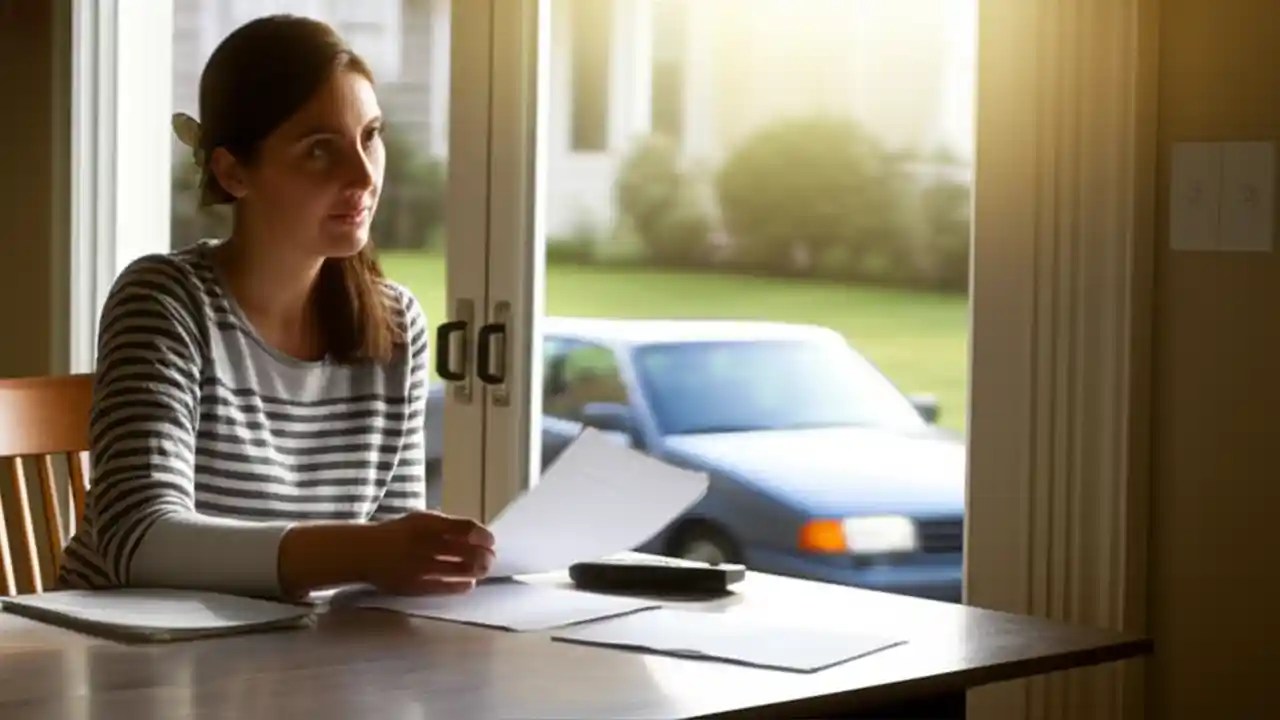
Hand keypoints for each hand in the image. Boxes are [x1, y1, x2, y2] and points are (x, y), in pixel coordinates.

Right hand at [363, 511, 495, 595]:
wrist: (363, 552)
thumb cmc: (396, 534)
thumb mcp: (419, 519)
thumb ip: (445, 525)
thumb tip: (474, 533)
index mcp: (427, 523)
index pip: (465, 528)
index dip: (483, 535)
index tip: (490, 540)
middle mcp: (425, 543)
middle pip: (467, 550)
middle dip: (484, 556)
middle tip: (490, 558)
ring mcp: (420, 565)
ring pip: (460, 569)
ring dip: (476, 570)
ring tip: (482, 571)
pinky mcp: (414, 585)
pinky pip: (444, 587)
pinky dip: (460, 585)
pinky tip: (468, 584)